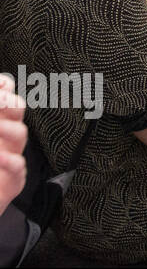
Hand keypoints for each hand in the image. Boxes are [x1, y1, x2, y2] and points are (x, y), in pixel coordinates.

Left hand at [0, 74, 26, 211]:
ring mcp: (11, 158)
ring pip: (20, 135)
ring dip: (6, 127)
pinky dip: (10, 160)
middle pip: (17, 110)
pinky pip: (18, 167)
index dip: (3, 85)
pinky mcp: (13, 183)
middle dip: (7, 101)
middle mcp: (5, 138)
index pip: (7, 96)